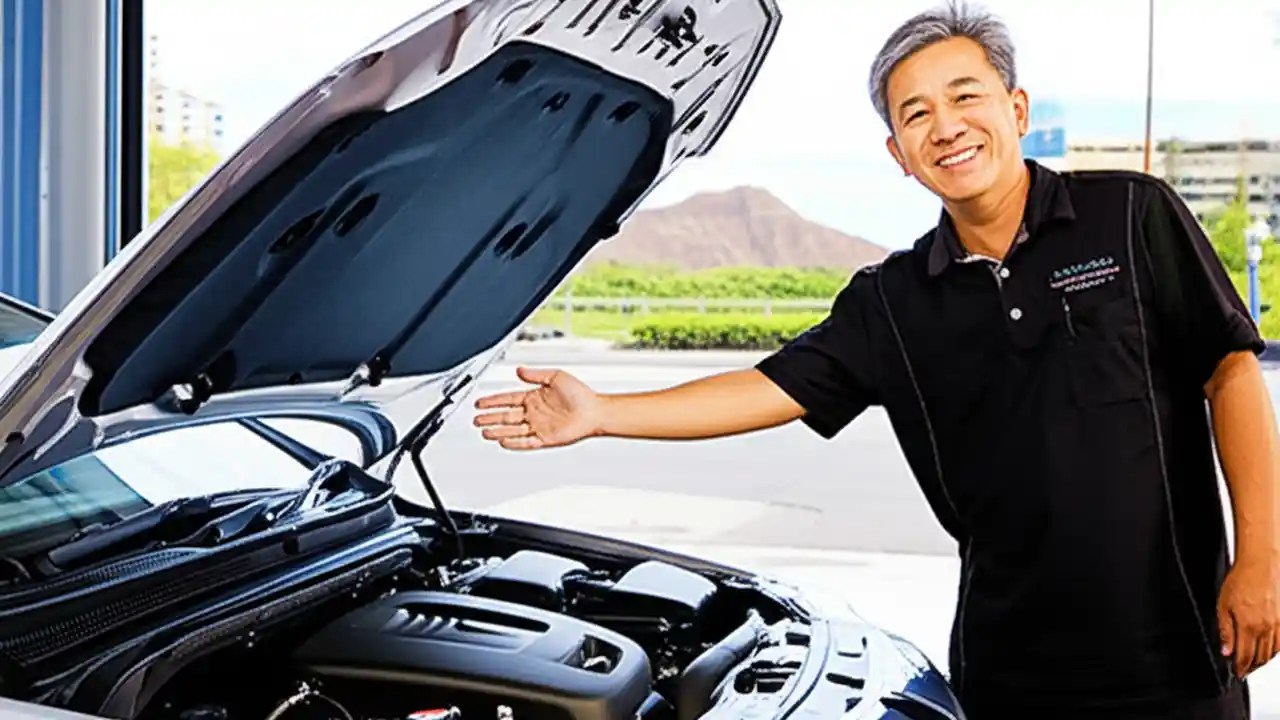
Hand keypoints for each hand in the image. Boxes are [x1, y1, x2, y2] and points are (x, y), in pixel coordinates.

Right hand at [472, 366, 602, 449]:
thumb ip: (535, 375)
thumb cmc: (580, 394)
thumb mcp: (556, 377)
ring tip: (484, 432)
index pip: (507, 399)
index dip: (493, 401)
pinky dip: (514, 442)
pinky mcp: (545, 438)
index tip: (480, 403)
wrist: (594, 411)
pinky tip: (503, 441)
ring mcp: (538, 426)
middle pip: (506, 416)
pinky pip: (526, 442)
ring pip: (512, 430)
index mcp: (534, 397)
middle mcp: (534, 412)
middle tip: (476, 419)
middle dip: (490, 417)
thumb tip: (519, 370)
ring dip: (498, 430)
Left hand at [1217, 557, 1279, 678]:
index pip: (1245, 657)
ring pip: (1272, 652)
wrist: (1261, 565)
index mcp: (1249, 625)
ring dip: (1262, 661)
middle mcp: (1266, 628)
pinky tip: (1267, 651)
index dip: (1240, 668)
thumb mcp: (1223, 605)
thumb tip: (1226, 651)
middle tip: (1243, 670)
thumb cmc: (1241, 580)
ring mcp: (1278, 624)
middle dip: (1251, 667)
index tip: (1236, 673)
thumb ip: (1225, 631)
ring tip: (1253, 663)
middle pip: (1260, 658)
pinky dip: (1274, 651)